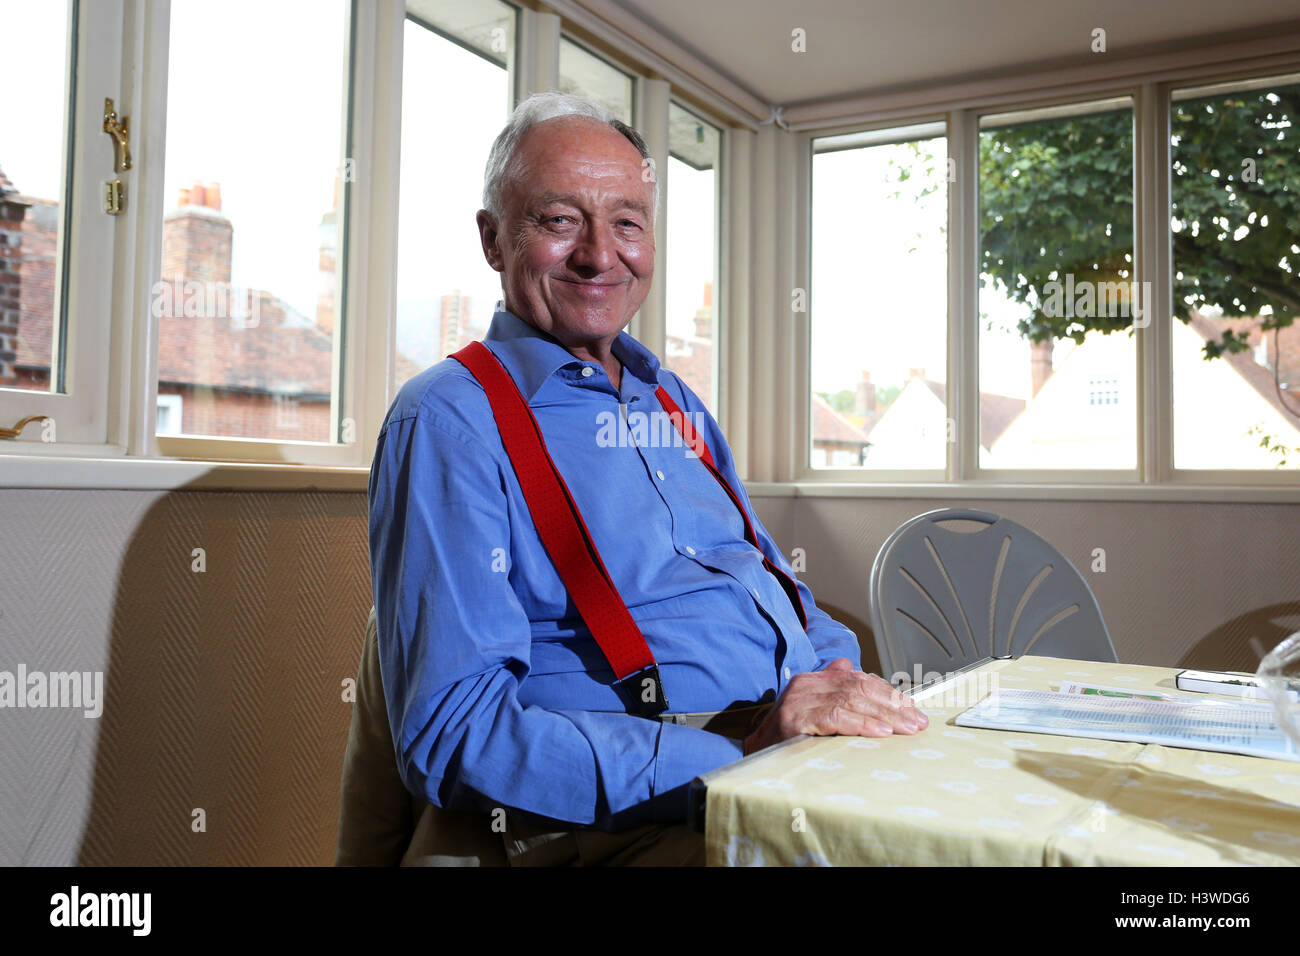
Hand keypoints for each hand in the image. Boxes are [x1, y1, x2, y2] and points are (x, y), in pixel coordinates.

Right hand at [742, 658, 927, 755]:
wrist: (754, 755)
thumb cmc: (788, 736)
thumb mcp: (812, 708)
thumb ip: (833, 688)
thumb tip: (852, 667)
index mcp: (814, 679)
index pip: (859, 679)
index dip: (889, 693)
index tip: (912, 710)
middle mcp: (807, 684)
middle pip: (859, 688)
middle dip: (893, 705)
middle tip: (916, 723)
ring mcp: (800, 700)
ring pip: (851, 700)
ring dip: (884, 716)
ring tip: (905, 729)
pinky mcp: (796, 718)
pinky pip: (836, 717)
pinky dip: (862, 724)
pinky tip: (880, 732)